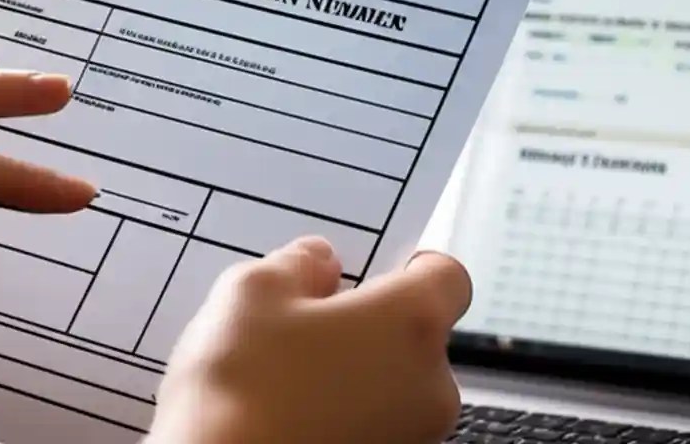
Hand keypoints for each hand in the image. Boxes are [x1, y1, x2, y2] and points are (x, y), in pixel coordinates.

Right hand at [148, 237, 470, 443]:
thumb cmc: (242, 393)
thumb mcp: (250, 293)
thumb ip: (295, 265)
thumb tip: (316, 263)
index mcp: (411, 323)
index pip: (447, 277)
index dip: (407, 265)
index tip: (368, 268)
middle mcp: (430, 385)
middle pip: (415, 335)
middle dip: (365, 324)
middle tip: (300, 321)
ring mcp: (412, 437)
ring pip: (390, 383)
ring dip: (349, 371)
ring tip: (281, 372)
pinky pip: (372, 423)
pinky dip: (339, 411)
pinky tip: (285, 410)